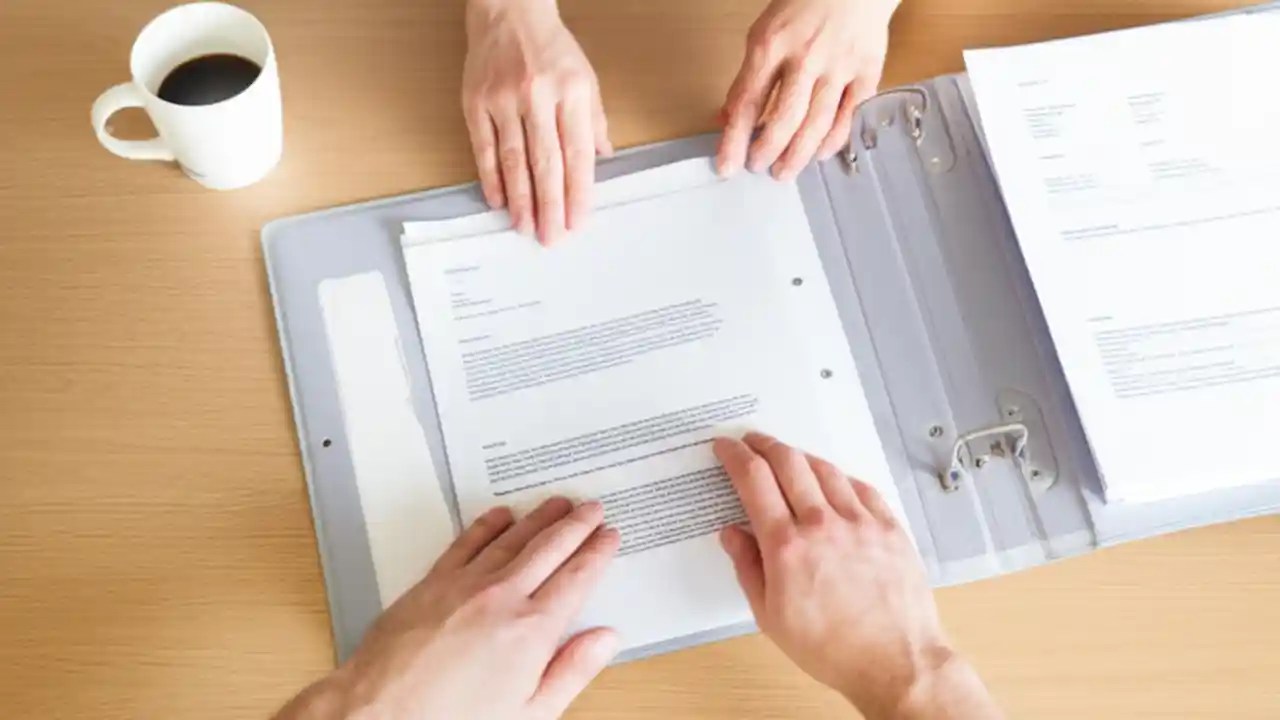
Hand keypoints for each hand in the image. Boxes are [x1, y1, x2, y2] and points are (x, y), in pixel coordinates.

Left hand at [274, 498, 620, 719]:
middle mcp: (501, 598)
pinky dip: (488, 525)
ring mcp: (465, 585)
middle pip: (549, 547)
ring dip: (539, 518)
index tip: (608, 538)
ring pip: (513, 538)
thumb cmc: (451, 719)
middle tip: (591, 510)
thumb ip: (571, 671)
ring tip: (557, 505)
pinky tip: (500, 517)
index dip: (597, 553)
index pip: (577, 577)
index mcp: (532, 630)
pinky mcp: (433, 582)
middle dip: (575, 525)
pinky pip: (468, 542)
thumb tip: (603, 641)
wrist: (381, 713)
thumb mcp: (530, 713)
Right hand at [462, 0, 611, 244]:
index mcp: (571, 92)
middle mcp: (537, 96)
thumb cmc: (551, 48)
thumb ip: (593, 121)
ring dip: (521, 199)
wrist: (509, 10)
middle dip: (550, 206)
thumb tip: (601, 159)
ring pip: (514, 160)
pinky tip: (498, 201)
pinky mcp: (475, 101)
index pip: (577, 153)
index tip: (578, 222)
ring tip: (525, 228)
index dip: (578, 192)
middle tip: (552, 238)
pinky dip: (492, 178)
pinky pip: (485, 148)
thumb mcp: (585, 78)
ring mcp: (503, 99)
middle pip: (545, 162)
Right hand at [714, 433, 1000, 718]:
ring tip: (789, 458)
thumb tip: (732, 534)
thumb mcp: (770, 617)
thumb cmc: (832, 648)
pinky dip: (840, 477)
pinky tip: (833, 481)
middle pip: (788, 462)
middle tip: (752, 442)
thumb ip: (747, 567)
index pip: (753, 481)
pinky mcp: (889, 528)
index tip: (726, 447)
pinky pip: (861, 487)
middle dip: (764, 444)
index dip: (735, 456)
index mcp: (787, 547)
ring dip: (800, 456)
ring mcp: (860, 523)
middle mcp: (823, 525)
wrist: (895, 662)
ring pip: (825, 469)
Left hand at [717, 0, 898, 180]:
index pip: (748, 103)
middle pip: (785, 119)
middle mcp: (806, 58)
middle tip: (758, 168)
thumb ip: (748, 77)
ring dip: (797, 155)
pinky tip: (818, 153)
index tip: (726, 166)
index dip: (735, 140)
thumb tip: (728, 118)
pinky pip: (849, 116)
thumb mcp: (764, 32)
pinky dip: (832, 140)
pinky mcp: (867, 72)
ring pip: (818, 124)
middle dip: (767, 152)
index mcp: (772, 45)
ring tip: (783, 172)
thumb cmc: (804, 5)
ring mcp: (839, 66)